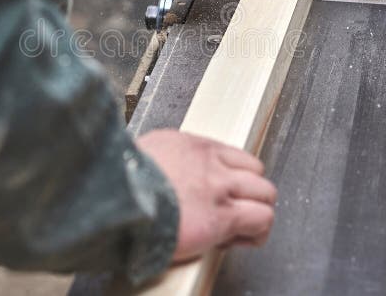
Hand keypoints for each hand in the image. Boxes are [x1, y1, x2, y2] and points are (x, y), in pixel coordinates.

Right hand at [135, 129, 276, 261]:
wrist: (119, 200)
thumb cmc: (121, 183)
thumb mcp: (141, 157)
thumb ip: (160, 163)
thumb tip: (157, 176)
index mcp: (189, 145)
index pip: (231, 154)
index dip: (232, 175)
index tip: (221, 191)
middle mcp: (211, 163)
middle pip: (255, 169)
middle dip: (250, 191)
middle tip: (236, 209)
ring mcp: (221, 188)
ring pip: (265, 192)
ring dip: (258, 210)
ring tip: (243, 227)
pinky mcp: (223, 216)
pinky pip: (261, 218)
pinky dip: (257, 231)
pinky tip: (241, 239)